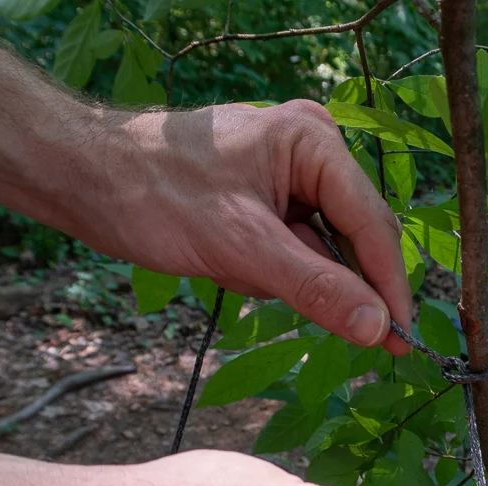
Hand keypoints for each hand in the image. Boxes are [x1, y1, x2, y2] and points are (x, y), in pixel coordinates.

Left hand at [86, 101, 410, 353]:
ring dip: (283, 275)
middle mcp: (311, 152)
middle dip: (325, 280)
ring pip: (319, 249)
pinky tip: (226, 261)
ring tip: (228, 264)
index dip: (389, 287)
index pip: (373, 225)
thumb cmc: (153, 196)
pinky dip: (266, 268)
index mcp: (314, 142)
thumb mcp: (241, 248)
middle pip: (352, 237)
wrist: (83, 176)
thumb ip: (317, 288)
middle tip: (319, 320)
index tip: (403, 340)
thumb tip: (380, 328)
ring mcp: (289, 173)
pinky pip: (292, 247)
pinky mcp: (268, 196)